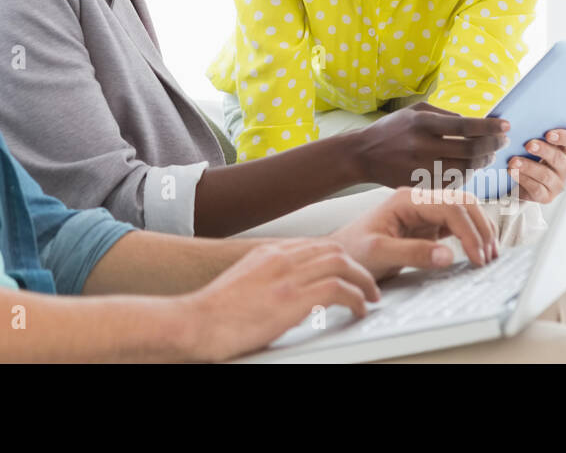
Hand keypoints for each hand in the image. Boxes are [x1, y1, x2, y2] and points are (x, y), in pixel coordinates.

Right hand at [183, 238, 379, 362]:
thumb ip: (265, 279)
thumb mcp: (242, 283)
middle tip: (367, 284)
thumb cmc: (213, 313)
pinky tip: (358, 309)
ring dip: (363, 280)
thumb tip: (281, 293)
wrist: (195, 321)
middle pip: (332, 248)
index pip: (313, 245)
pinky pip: (339, 289)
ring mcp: (287, 276)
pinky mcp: (292, 299)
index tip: (347, 271)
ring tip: (370, 296)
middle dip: (356, 265)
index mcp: (267, 254)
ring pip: (341, 262)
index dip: (336, 257)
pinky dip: (356, 298)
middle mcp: (280, 258)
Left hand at [330, 188, 497, 282]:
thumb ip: (413, 253)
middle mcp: (419, 201)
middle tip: (490, 257)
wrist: (340, 255)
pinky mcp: (428, 226)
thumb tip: (448, 255)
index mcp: (407, 199)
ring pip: (465, 211)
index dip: (469, 231)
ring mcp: (425, 212)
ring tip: (489, 255)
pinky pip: (458, 224)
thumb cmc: (353, 251)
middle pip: (464, 203)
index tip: (478, 256)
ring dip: (481, 230)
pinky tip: (479, 251)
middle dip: (481, 228)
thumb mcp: (379, 253)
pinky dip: (473, 235)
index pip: (450, 206)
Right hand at [348, 104, 509, 189]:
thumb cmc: (392, 129)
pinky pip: (453, 182)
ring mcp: (421, 167)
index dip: (489, 127)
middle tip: (501, 141)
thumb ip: (445, 114)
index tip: (506, 126)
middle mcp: (422, 146)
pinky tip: (470, 166)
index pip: (465, 126)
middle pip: (470, 149)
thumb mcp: (415, 111)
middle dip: (492, 145)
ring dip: (483, 161)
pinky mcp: (421, 184)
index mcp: (422, 123)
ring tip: (488, 154)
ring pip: (465, 168)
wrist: (363, 154)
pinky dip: (467, 174)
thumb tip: (475, 123)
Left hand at [508, 128, 565, 202]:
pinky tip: (512, 172)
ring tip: (513, 161)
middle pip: (558, 158)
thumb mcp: (537, 142)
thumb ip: (535, 132)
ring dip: (528, 167)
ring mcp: (558, 183)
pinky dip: (522, 179)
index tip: (548, 134)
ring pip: (546, 175)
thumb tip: (521, 123)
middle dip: (543, 151)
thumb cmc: (533, 155)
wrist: (525, 179)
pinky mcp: (546, 196)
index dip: (563, 137)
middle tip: (528, 145)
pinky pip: (536, 188)